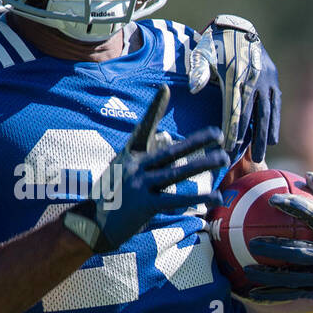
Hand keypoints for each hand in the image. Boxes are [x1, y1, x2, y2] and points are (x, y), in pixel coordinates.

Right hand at [63, 85, 227, 253]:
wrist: (89, 224)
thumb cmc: (109, 197)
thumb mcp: (121, 171)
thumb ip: (145, 160)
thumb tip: (166, 147)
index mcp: (129, 156)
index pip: (144, 128)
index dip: (154, 108)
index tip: (164, 89)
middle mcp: (134, 167)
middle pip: (171, 151)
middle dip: (196, 141)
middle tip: (218, 134)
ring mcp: (139, 186)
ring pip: (177, 172)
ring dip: (202, 165)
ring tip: (223, 159)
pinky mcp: (145, 206)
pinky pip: (177, 200)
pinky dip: (198, 198)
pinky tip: (216, 197)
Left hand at [186, 14, 280, 162]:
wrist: (236, 28)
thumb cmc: (214, 46)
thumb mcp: (202, 54)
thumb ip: (198, 71)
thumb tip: (195, 88)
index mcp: (235, 75)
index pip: (235, 108)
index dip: (233, 129)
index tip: (230, 147)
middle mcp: (254, 78)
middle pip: (255, 113)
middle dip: (254, 137)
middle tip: (254, 160)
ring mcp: (266, 78)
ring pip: (268, 111)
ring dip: (267, 134)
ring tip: (264, 154)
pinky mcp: (273, 78)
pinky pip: (275, 103)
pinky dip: (274, 120)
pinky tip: (273, 137)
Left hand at [240, 172, 312, 304]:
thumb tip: (306, 175)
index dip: (295, 207)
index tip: (273, 199)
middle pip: (301, 253)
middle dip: (276, 249)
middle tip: (253, 243)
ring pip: (294, 278)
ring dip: (268, 276)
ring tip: (246, 270)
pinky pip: (293, 294)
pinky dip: (272, 295)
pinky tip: (252, 293)